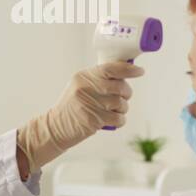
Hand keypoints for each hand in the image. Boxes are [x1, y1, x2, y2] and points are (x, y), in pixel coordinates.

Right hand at [17, 61, 143, 171]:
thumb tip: (126, 73)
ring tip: (115, 111)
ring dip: (123, 109)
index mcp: (83, 76)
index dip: (128, 69)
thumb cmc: (73, 106)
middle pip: (119, 86)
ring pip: (121, 103)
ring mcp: (88, 104)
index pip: (110, 68)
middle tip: (123, 97)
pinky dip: (120, 120)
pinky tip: (114, 121)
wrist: (55, 127)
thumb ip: (98, 79)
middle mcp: (85, 88)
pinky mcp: (93, 120)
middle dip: (127, 93)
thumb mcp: (80, 86)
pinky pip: (118, 118)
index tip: (140, 71)